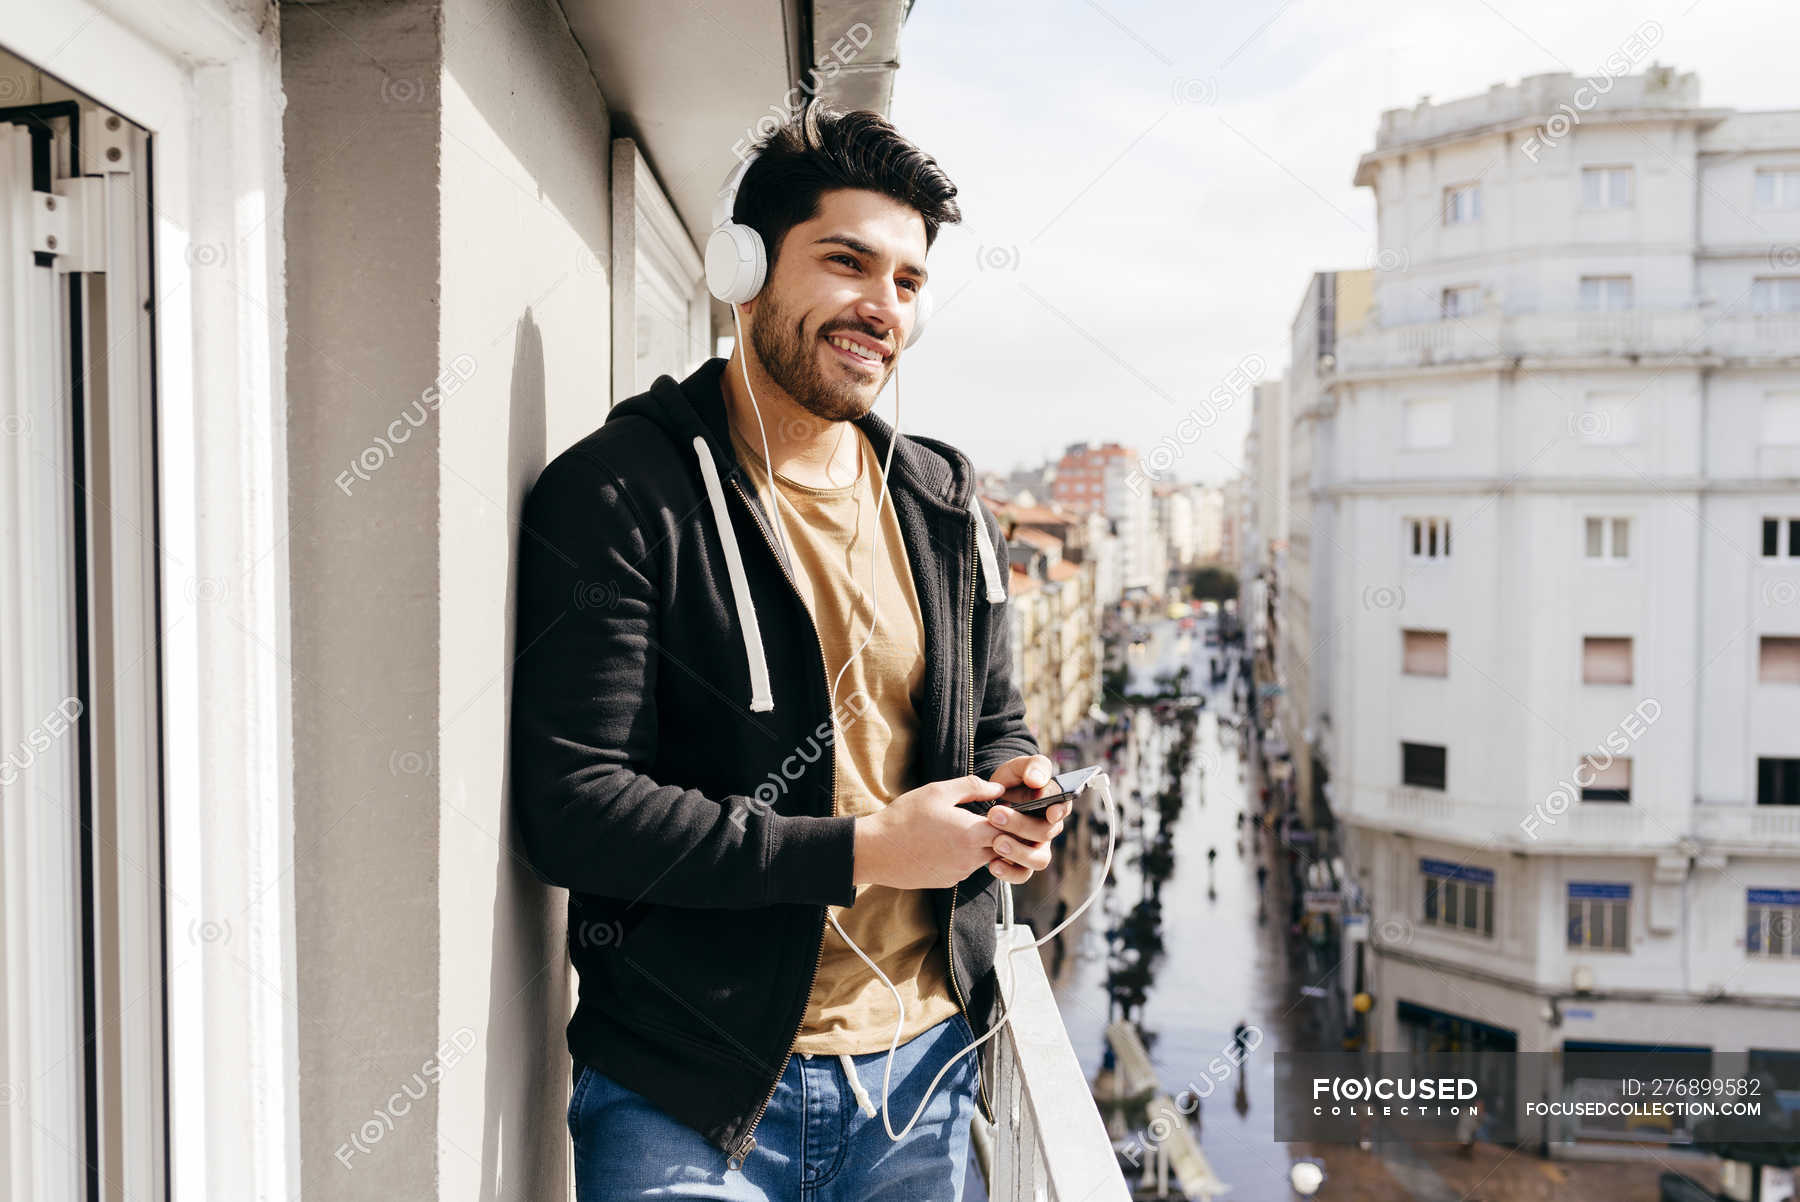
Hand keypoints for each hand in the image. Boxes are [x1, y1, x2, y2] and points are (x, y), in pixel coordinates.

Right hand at [853, 775, 1003, 889]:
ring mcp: (959, 873)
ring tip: (959, 828)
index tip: (1002, 808)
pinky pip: (966, 868)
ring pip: (984, 858)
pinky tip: (945, 844)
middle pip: (1002, 848)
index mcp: (971, 834)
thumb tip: (999, 788)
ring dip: (980, 845)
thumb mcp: (938, 792)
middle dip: (998, 833)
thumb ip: (972, 787)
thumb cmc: (905, 817)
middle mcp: (970, 859)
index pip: (1010, 829)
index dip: (1010, 818)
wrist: (876, 850)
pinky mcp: (948, 882)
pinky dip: (963, 856)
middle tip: (985, 817)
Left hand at [983, 755, 1070, 884]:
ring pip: (1040, 860)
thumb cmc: (1011, 782)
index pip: (1064, 807)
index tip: (1049, 812)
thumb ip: (1031, 767)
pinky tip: (993, 864)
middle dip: (1021, 825)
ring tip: (996, 843)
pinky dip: (1009, 873)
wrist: (989, 801)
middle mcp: (1049, 827)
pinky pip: (1023, 875)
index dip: (1059, 811)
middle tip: (994, 814)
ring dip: (1018, 852)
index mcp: (1054, 802)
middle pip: (1046, 833)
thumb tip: (1037, 780)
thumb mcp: (1018, 767)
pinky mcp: (1022, 863)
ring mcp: (1037, 847)